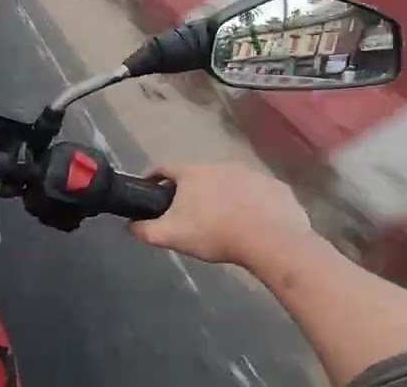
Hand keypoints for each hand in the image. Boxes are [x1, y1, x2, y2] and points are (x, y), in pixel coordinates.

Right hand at [128, 162, 313, 265]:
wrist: (271, 240)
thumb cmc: (215, 234)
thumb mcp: (171, 236)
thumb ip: (145, 230)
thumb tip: (130, 225)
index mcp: (193, 173)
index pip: (164, 167)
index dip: (153, 177)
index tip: (149, 188)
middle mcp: (221, 165)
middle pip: (198, 175)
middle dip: (191, 191)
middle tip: (188, 214)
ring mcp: (252, 174)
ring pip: (229, 183)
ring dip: (222, 196)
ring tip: (223, 220)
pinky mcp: (276, 187)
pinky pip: (257, 193)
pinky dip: (251, 203)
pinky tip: (252, 223)